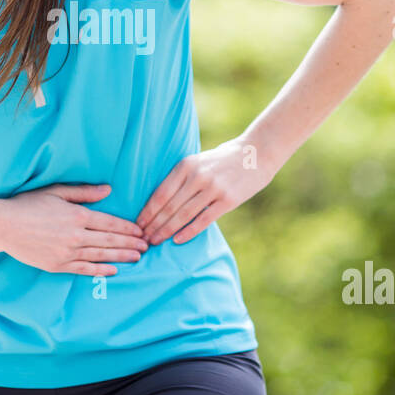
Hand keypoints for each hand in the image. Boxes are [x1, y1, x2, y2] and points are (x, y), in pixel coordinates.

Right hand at [0, 183, 148, 275]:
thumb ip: (84, 193)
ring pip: (101, 256)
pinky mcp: (57, 266)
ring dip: (121, 257)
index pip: (110, 223)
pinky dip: (100, 270)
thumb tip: (108, 190)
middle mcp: (75, 236)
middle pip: (110, 241)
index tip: (141, 231)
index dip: (127, 228)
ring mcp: (67, 253)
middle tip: (147, 246)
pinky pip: (84, 269)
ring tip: (137, 258)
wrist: (3, 226)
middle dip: (130, 243)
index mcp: (77, 215)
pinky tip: (113, 270)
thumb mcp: (57, 191)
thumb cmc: (28, 204)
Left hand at [136, 137, 276, 245]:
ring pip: (183, 214)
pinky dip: (189, 231)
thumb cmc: (223, 160)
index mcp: (186, 166)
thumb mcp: (198, 161)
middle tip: (142, 239)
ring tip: (155, 241)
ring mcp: (213, 188)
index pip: (160, 193)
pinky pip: (204, 220)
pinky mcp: (228, 200)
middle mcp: (197, 176)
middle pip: (169, 206)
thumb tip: (160, 201)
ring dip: (166, 230)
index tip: (138, 224)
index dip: (147, 211)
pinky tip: (177, 240)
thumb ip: (181, 178)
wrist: (256, 153)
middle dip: (153, 225)